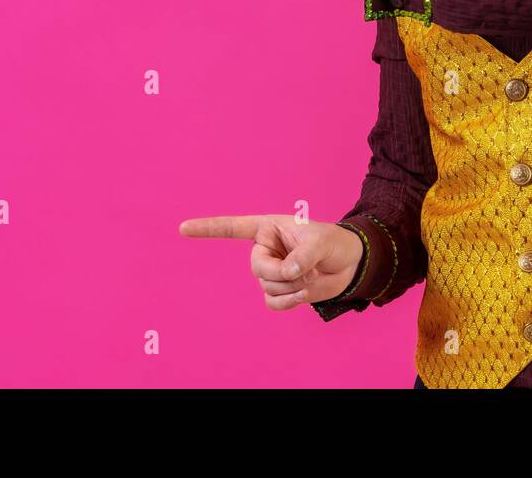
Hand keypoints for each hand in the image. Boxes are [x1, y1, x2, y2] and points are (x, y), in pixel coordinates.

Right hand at [179, 214, 364, 309]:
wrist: (349, 264)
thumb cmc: (333, 242)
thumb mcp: (320, 243)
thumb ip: (301, 258)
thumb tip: (287, 274)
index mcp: (268, 228)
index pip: (233, 227)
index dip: (207, 229)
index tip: (182, 229)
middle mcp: (264, 249)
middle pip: (257, 268)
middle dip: (282, 273)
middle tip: (306, 269)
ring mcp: (270, 271)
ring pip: (267, 287)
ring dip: (292, 287)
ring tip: (311, 276)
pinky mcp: (279, 290)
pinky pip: (273, 303)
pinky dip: (289, 302)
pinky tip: (303, 295)